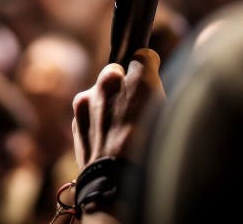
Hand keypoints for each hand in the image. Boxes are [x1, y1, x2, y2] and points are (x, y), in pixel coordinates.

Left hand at [72, 48, 164, 168]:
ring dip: (106, 102)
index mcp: (139, 79)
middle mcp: (110, 82)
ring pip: (99, 91)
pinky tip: (105, 139)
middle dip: (122, 83)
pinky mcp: (75, 116)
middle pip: (116, 70)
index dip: (147, 69)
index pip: (143, 56)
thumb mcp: (167, 119)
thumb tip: (152, 87)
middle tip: (132, 107)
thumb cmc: (151, 154)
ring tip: (117, 129)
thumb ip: (156, 95)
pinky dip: (94, 119)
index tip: (148, 79)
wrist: (115, 186)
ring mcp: (88, 98)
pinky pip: (87, 109)